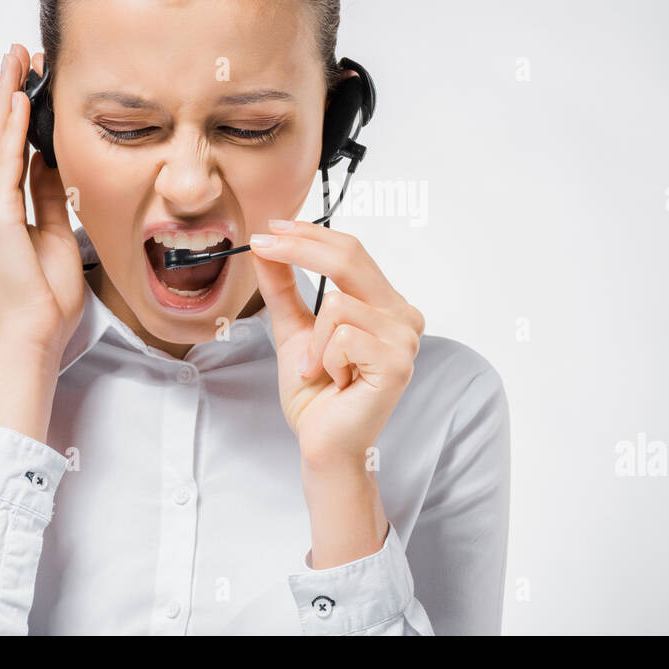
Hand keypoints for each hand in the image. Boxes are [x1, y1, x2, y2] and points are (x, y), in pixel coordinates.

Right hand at [0, 44, 84, 360]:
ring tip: (18, 61)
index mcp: (5, 208)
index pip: (11, 147)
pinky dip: (9, 131)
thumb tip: (53, 162)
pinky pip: (4, 164)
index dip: (19, 110)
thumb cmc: (45, 296)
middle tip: (21, 53)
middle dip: (9, 90)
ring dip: (6, 98)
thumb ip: (51, 197)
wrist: (34, 334)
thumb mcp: (59, 233)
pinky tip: (17, 102)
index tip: (32, 77)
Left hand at [248, 220, 425, 470]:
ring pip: (339, 304)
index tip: (271, 227)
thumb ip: (283, 287)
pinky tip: (338, 381)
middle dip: (300, 248)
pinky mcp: (398, 362)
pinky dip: (326, 359)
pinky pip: (344, 337)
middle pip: (350, 258)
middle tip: (263, 245)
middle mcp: (403, 315)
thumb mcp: (293, 328)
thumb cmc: (315, 392)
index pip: (351, 251)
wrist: (322, 442)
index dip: (310, 234)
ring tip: (319, 369)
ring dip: (314, 341)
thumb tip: (265, 244)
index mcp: (385, 304)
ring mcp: (406, 338)